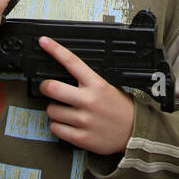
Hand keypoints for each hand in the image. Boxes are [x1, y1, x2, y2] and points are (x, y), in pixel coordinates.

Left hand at [37, 36, 134, 155]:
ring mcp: (84, 120)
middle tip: (47, 87)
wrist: (134, 131)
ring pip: (51, 110)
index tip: (44, 42)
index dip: (55, 49)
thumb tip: (64, 73)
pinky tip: (65, 122)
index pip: (72, 62)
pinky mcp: (80, 137)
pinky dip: (56, 125)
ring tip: (63, 109)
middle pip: (52, 88)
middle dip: (44, 86)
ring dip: (53, 109)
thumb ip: (88, 80)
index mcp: (97, 84)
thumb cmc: (120, 108)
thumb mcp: (109, 86)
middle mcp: (89, 100)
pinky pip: (55, 128)